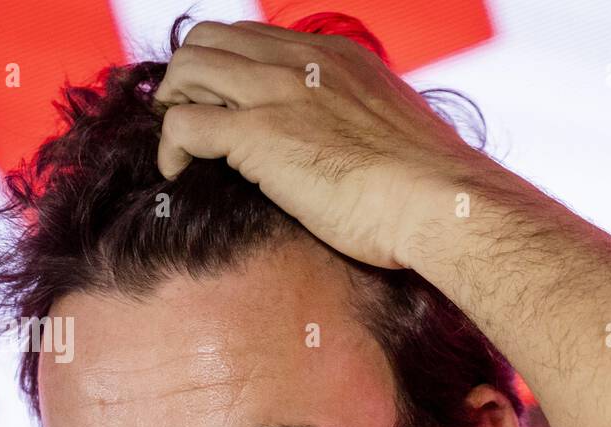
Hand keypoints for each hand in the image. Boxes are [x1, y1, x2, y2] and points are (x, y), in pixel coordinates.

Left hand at [154, 20, 490, 268]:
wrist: (440, 203)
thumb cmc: (430, 188)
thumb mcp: (395, 131)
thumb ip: (364, 122)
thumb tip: (359, 149)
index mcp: (335, 56)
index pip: (255, 39)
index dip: (226, 69)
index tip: (222, 105)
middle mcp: (302, 61)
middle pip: (209, 40)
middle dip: (188, 77)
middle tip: (188, 119)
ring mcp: (276, 93)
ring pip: (187, 69)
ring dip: (173, 104)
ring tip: (180, 146)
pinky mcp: (257, 135)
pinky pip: (182, 125)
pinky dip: (170, 148)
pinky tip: (178, 174)